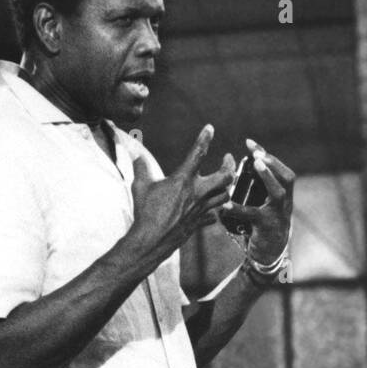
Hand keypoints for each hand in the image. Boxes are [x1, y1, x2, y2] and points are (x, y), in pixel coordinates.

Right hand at [130, 124, 234, 261]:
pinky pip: (214, 216)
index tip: (210, 128)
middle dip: (229, 165)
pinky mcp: (199, 223)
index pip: (198, 153)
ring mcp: (200, 209)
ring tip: (224, 181)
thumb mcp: (141, 186)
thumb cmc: (145, 212)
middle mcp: (197, 193)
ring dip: (227, 187)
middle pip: (226, 177)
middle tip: (227, 158)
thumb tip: (137, 156)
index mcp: (183, 179)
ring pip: (225, 196)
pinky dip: (215, 211)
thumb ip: (141, 168)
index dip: (205, 138)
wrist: (151, 240)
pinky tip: (212, 209)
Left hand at [221, 138, 294, 262]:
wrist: (269, 254)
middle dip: (272, 163)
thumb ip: (255, 189)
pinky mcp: (266, 228)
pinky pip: (253, 216)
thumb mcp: (263, 205)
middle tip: (257, 153)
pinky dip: (239, 209)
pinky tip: (226, 204)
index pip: (282, 171)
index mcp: (284, 196)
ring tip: (256, 164)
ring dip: (268, 177)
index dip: (268, 155)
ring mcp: (278, 216)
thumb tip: (233, 167)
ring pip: (277, 194)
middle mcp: (285, 204)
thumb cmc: (262, 226)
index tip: (250, 143)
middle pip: (287, 178)